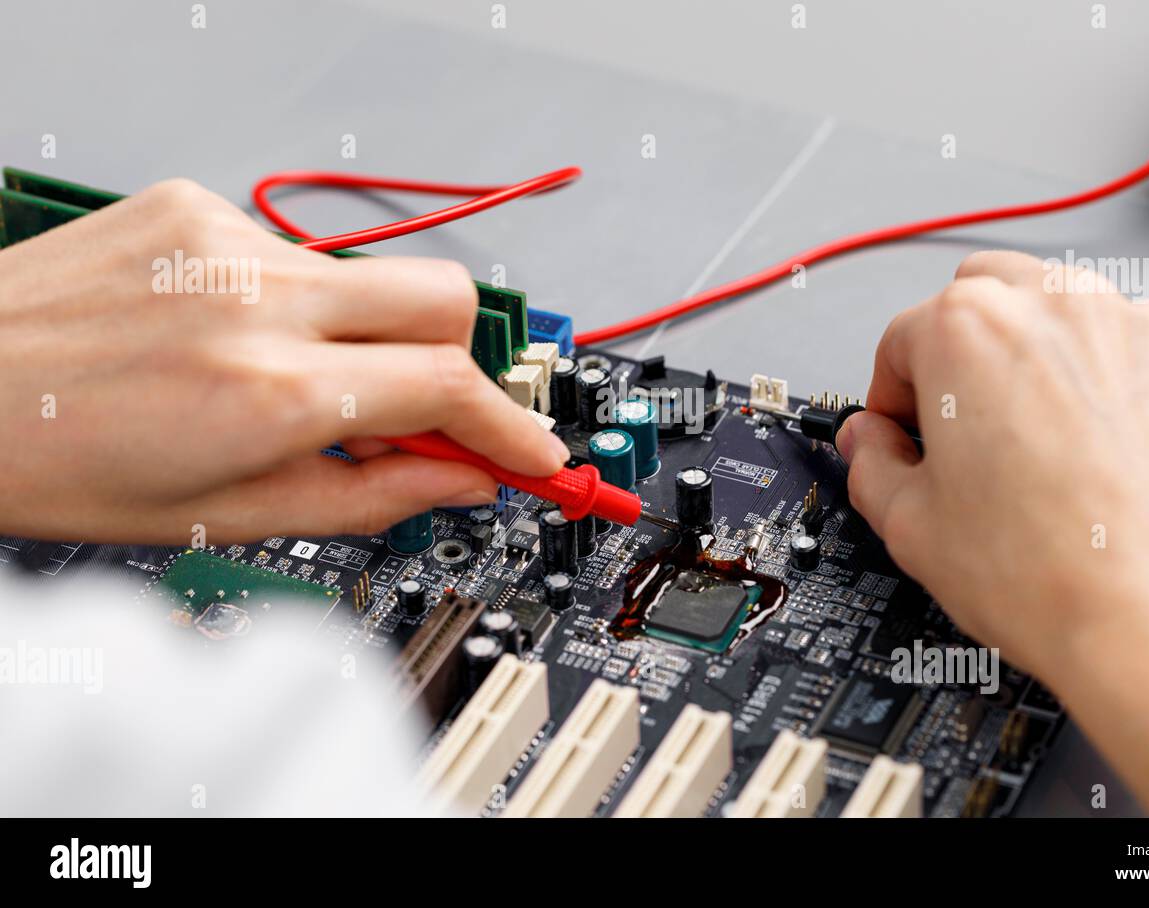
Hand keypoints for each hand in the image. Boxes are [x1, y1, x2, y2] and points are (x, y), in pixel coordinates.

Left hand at [0, 179, 569, 543]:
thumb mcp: (223, 520)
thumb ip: (366, 497)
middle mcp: (259, 298)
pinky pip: (304, 256)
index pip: (449, 392)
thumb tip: (456, 480)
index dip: (512, 430)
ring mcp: (229, 240)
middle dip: (462, 366)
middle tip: (426, 422)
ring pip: (376, 281)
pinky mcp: (198, 207)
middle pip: (449, 301)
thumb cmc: (52, 461)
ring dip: (374, 342)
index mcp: (268, 391)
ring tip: (309, 394)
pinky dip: (305, 307)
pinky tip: (247, 343)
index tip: (537, 455)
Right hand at [837, 250, 1148, 814]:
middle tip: (969, 427)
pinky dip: (1124, 393)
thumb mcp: (912, 528)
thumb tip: (869, 445)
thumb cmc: (1049, 577)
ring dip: (1047, 364)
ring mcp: (1145, 330)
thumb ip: (872, 465)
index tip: (906, 436)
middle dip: (966, 350)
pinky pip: (1147, 359)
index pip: (902, 338)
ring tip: (1048, 452)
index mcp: (969, 329)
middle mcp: (1059, 308)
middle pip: (989, 296)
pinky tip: (1112, 462)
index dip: (894, 398)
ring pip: (1072, 319)